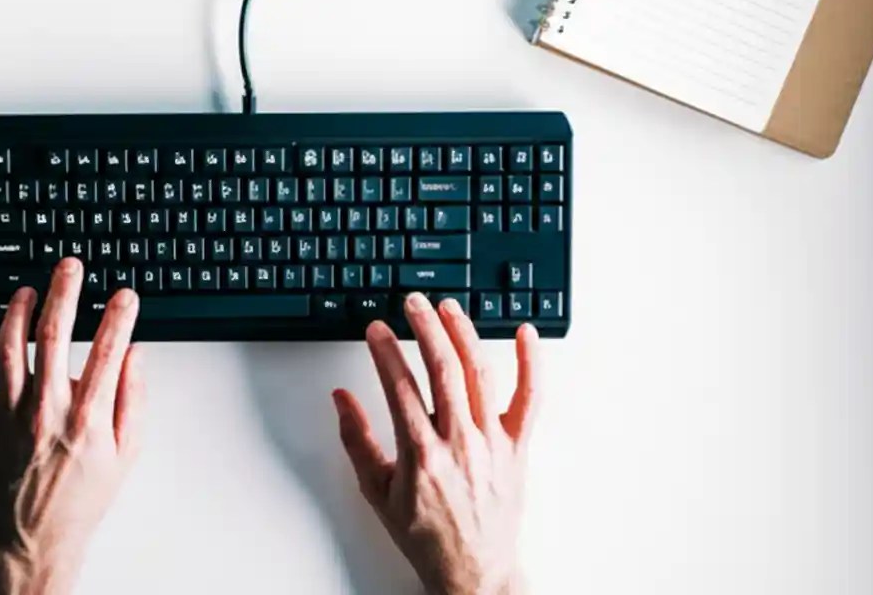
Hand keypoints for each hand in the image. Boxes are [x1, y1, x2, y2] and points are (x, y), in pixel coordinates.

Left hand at [0, 258, 145, 594]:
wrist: (38, 535)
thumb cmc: (82, 496)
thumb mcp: (127, 452)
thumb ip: (132, 400)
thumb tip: (136, 357)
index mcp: (87, 416)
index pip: (108, 350)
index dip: (120, 316)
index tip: (125, 295)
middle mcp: (47, 408)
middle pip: (54, 334)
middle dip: (64, 292)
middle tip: (70, 267)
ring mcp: (11, 413)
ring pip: (9, 345)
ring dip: (18, 308)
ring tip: (29, 289)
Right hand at [333, 293, 539, 594]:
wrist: (473, 571)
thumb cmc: (426, 535)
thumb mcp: (376, 492)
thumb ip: (357, 440)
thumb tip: (341, 399)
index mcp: (421, 455)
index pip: (399, 386)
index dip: (384, 351)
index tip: (375, 329)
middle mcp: (459, 443)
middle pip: (442, 369)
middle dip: (424, 327)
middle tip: (412, 304)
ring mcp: (492, 443)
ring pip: (480, 373)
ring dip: (464, 333)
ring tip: (449, 308)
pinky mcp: (517, 447)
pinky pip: (530, 398)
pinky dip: (531, 363)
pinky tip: (524, 333)